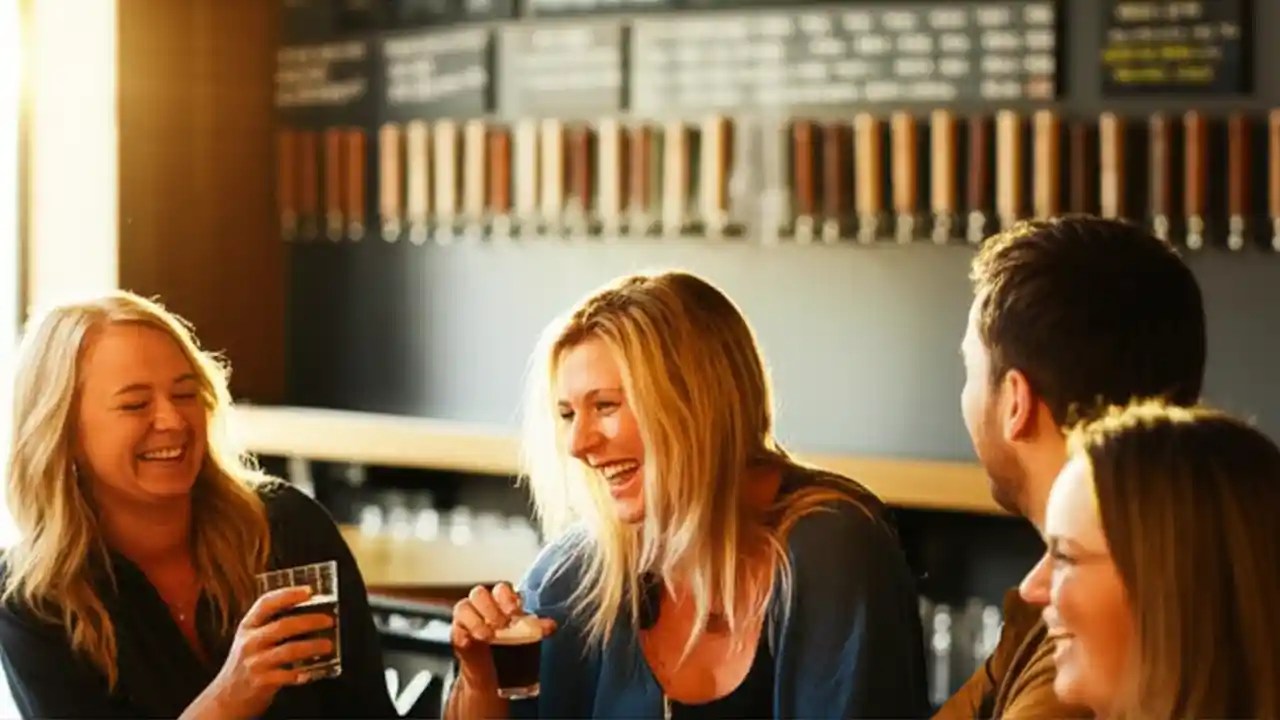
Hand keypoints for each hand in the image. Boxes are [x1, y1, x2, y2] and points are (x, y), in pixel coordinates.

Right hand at [205, 587, 335, 718]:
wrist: (227, 695)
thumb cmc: (247, 661)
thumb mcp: (252, 638)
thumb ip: (272, 625)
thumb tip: (311, 612)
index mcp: (248, 625)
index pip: (266, 603)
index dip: (288, 595)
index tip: (309, 591)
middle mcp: (249, 642)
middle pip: (283, 626)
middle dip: (309, 621)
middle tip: (329, 620)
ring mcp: (255, 662)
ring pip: (288, 651)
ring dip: (312, 647)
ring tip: (328, 645)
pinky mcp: (261, 682)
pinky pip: (286, 675)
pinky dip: (301, 673)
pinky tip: (311, 671)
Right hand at [450, 583, 554, 687]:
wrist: (492, 673)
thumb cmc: (510, 647)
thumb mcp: (526, 636)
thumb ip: (537, 628)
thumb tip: (552, 625)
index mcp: (501, 601)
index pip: (502, 589)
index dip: (507, 597)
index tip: (514, 611)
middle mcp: (482, 605)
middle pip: (480, 593)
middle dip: (490, 607)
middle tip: (501, 624)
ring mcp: (467, 617)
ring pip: (463, 606)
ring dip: (476, 620)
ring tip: (488, 635)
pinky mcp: (457, 633)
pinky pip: (456, 627)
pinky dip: (464, 633)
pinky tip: (472, 640)